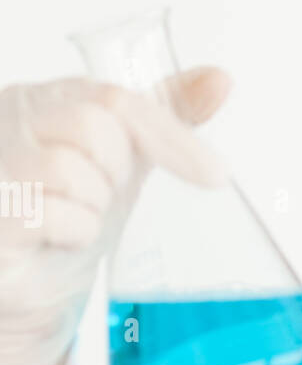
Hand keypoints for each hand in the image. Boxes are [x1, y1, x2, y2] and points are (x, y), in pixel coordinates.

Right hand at [0, 66, 231, 364]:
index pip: (116, 98)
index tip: (214, 174)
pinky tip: (61, 239)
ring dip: (94, 206)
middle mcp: (9, 120)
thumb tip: (219, 80)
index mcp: (43, 100)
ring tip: (77, 218)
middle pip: (95, 127)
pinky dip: (74, 232)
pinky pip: (53, 213)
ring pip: (72, 170)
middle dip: (117, 172)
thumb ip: (163, 118)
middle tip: (104, 197)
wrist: (29, 284)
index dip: (170, 135)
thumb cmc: (66, 217)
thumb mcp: (123, 162)